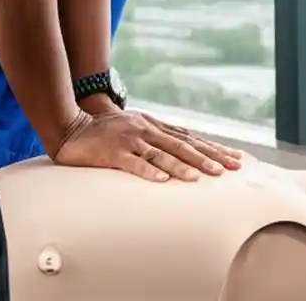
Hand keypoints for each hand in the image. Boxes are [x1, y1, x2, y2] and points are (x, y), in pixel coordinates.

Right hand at [53, 108, 242, 181]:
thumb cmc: (104, 130)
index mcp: (153, 124)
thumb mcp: (134, 126)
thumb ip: (157, 135)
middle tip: (226, 170)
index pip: (189, 138)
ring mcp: (129, 139)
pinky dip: (148, 171)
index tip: (234, 159)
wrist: (70, 126)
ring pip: (160, 154)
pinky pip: (133, 163)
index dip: (212, 148)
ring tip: (199, 177)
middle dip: (206, 158)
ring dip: (181, 166)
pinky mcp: (113, 152)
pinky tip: (162, 180)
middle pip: (181, 145)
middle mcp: (145, 129)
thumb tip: (186, 145)